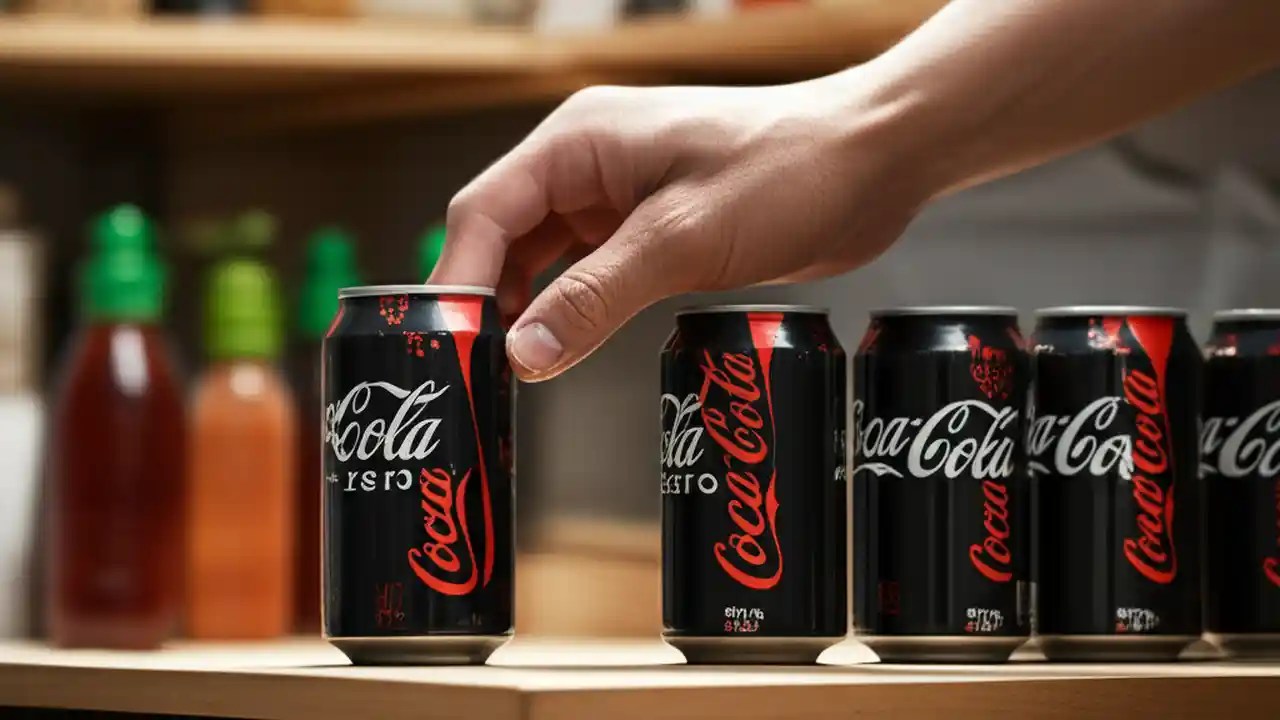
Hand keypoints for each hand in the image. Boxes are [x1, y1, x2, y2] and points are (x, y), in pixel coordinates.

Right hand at [429, 73, 927, 380]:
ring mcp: (620, 192)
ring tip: (511, 372)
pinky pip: (589, 268)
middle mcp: (588, 161)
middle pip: (504, 235)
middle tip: (475, 371)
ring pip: (544, 255)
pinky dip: (572, 307)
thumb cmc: (789, 171)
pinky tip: (565, 346)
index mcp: (579, 141)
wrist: (873, 160)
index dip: (460, 283)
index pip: (485, 212)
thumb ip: (596, 296)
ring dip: (528, 309)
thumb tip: (523, 354)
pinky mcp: (652, 224)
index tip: (448, 346)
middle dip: (488, 302)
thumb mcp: (682, 239)